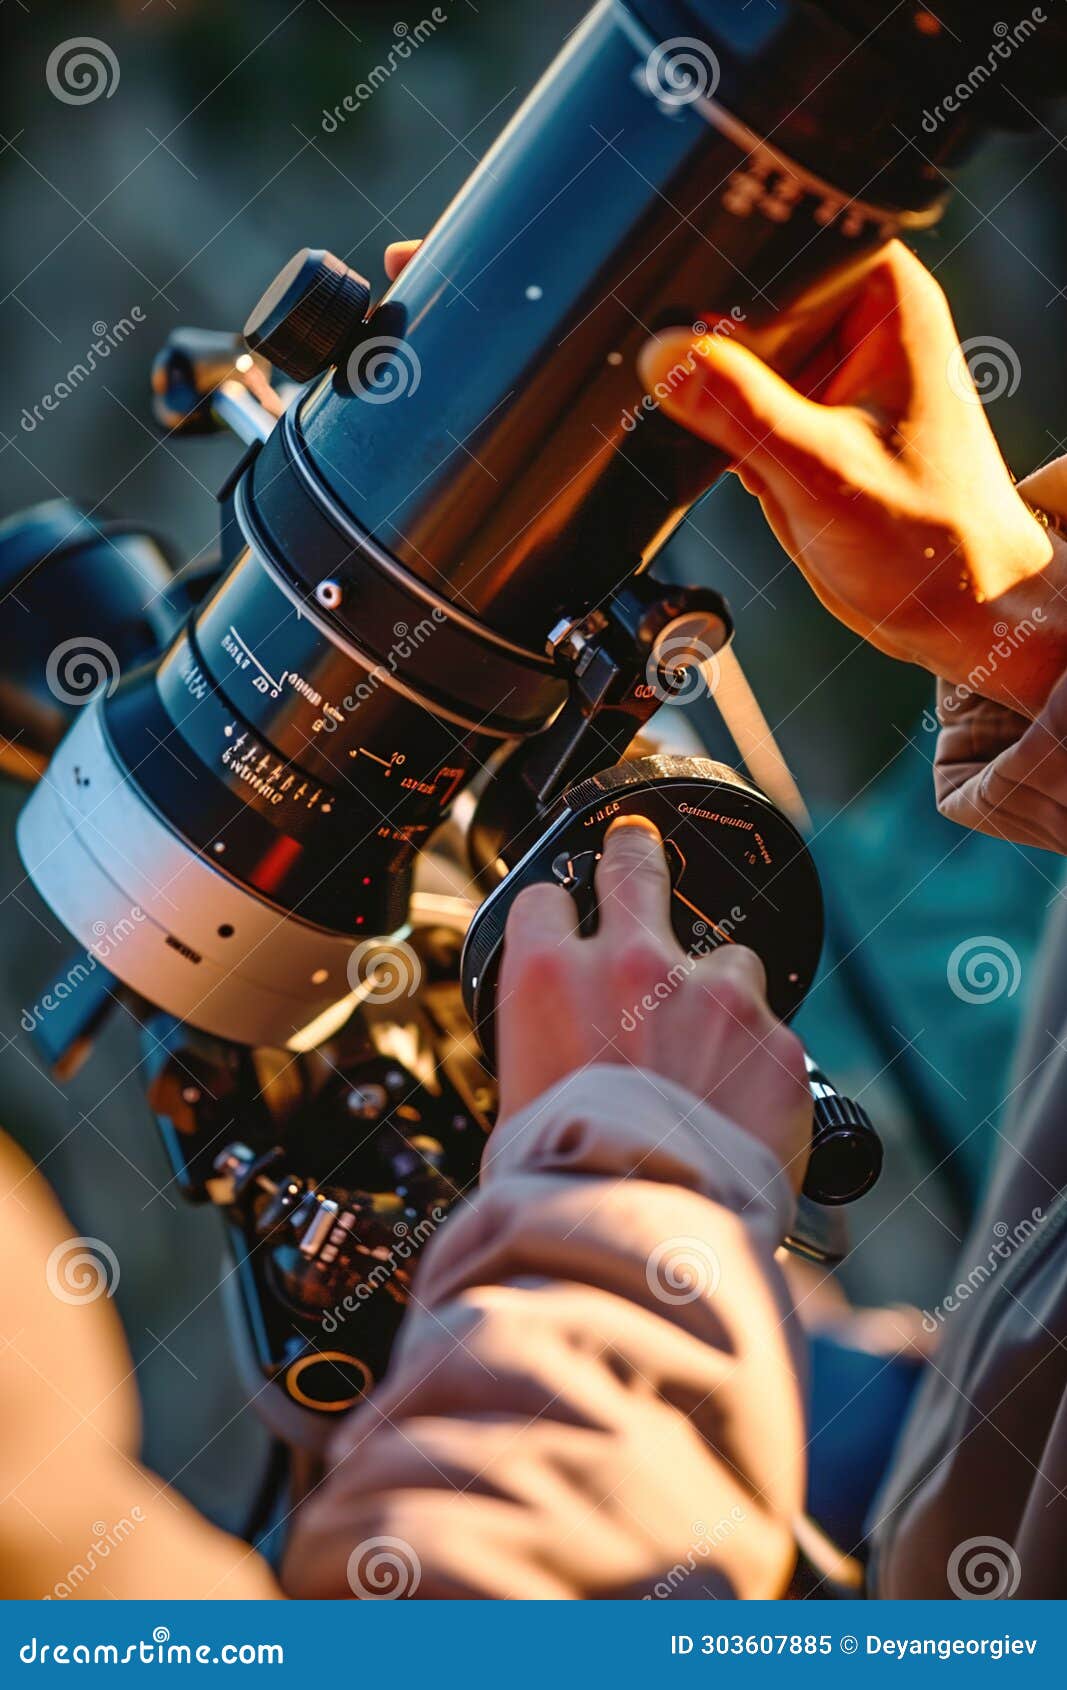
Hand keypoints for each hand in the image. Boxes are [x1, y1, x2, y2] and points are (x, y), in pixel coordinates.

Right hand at [495, 816, 812, 1192]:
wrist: (654, 1242)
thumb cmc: (569, 1191)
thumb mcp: (517, 1111)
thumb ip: (542, 1057)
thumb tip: (557, 1063)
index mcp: (547, 979)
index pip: (544, 900)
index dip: (557, 916)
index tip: (567, 923)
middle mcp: (630, 964)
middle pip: (633, 865)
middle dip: (635, 855)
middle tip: (636, 851)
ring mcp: (711, 994)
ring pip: (725, 962)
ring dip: (717, 998)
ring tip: (709, 1069)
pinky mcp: (776, 1038)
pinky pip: (771, 1034)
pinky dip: (760, 1066)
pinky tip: (741, 1114)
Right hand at [639, 241, 1066, 718]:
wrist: (958, 609)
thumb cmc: (930, 541)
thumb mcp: (820, 471)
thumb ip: (739, 410)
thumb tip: (663, 356)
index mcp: (883, 297)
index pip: (776, 253)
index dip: (720, 286)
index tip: (680, 339)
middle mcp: (857, 319)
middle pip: (745, 303)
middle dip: (715, 360)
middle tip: (720, 419)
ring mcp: (831, 368)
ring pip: (735, 359)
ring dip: (719, 404)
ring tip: (756, 457)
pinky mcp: (809, 415)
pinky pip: (742, 404)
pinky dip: (729, 437)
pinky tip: (754, 473)